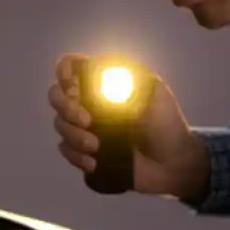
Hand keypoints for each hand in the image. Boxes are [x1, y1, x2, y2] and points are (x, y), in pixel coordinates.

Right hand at [48, 53, 208, 201]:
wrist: (172, 163)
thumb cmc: (166, 123)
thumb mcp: (154, 90)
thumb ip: (128, 76)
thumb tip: (99, 66)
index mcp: (103, 82)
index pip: (71, 66)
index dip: (64, 72)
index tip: (72, 87)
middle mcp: (89, 102)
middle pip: (56, 95)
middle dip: (65, 107)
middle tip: (86, 120)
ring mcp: (85, 128)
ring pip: (60, 124)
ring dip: (73, 135)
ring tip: (96, 146)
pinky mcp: (85, 152)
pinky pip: (66, 150)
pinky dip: (75, 156)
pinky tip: (93, 162)